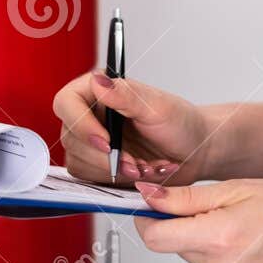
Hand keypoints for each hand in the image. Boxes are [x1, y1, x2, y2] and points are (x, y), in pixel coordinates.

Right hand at [52, 70, 213, 184]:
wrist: (195, 150)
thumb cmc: (180, 122)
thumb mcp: (157, 106)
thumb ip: (126, 96)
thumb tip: (99, 81)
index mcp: (98, 91)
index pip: (67, 103)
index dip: (81, 125)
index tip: (107, 142)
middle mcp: (90, 116)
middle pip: (72, 140)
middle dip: (105, 157)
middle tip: (135, 162)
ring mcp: (92, 143)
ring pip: (80, 164)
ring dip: (114, 171)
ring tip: (144, 166)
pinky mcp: (98, 167)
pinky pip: (93, 181)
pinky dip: (118, 181)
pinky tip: (141, 172)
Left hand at [132, 178, 262, 262]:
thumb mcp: (236, 189)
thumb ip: (185, 198)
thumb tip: (147, 197)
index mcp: (218, 237)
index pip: (156, 239)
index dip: (150, 222)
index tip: (154, 213)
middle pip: (184, 253)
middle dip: (195, 235)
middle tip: (229, 220)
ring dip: (218, 256)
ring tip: (253, 239)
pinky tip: (262, 260)